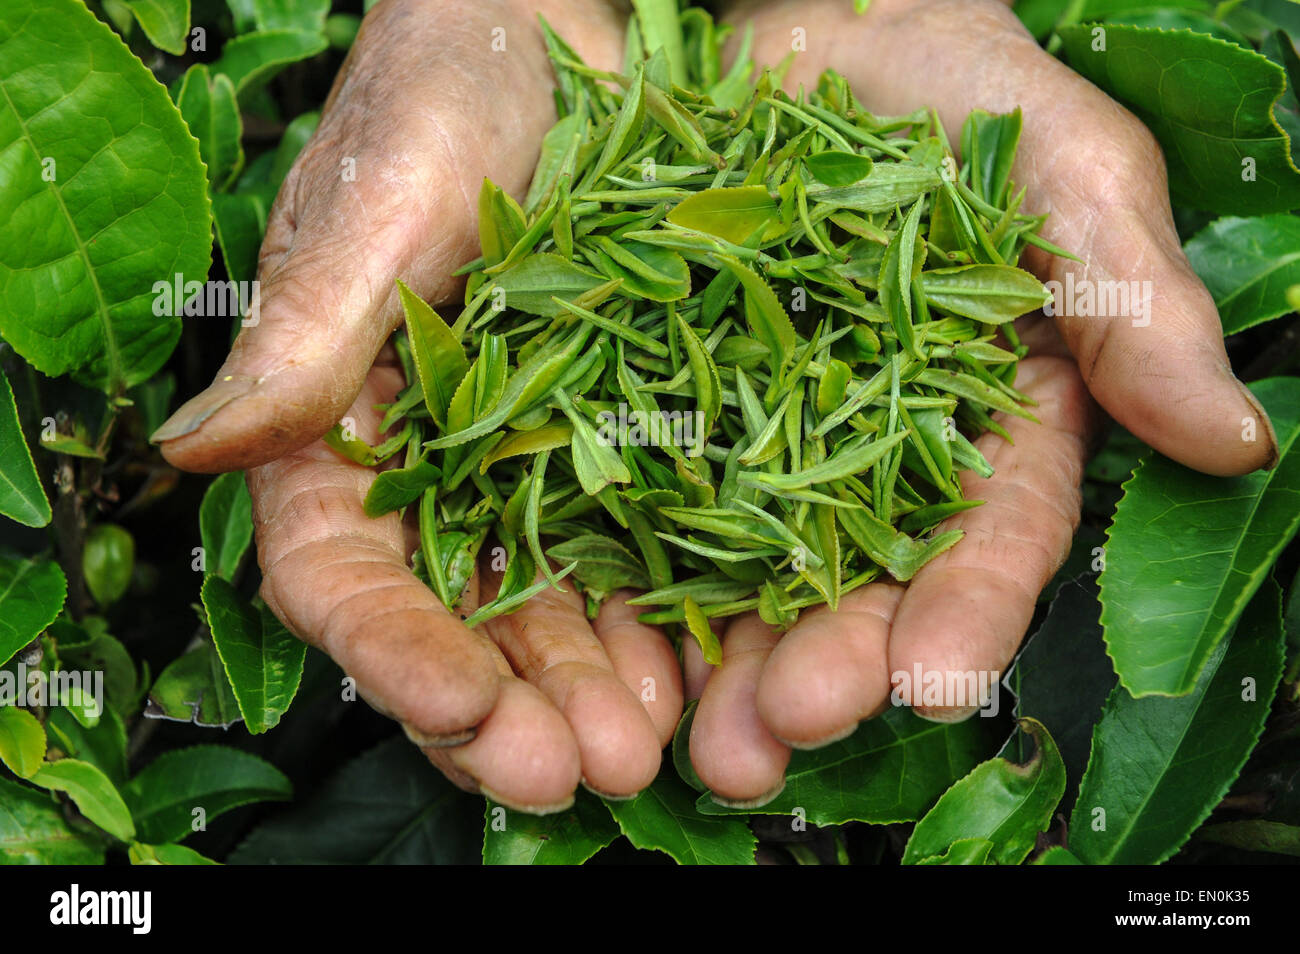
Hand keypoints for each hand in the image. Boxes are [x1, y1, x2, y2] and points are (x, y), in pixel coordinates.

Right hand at [153, 0, 680, 811]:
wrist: (559, 30)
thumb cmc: (444, 87)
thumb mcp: (378, 205)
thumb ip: (306, 335)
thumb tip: (200, 452)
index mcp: (345, 426)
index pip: (344, 573)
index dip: (391, 649)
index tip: (453, 704)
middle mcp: (441, 468)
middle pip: (460, 620)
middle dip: (513, 707)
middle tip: (580, 773)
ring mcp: (542, 463)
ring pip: (559, 608)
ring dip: (600, 689)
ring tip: (657, 749)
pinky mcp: (635, 439)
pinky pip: (654, 544)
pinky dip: (678, 613)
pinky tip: (714, 669)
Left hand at [685, 0, 1277, 803]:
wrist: (814, 27)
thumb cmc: (960, 87)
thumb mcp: (1067, 173)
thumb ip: (1133, 303)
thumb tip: (1232, 440)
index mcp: (989, 421)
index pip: (990, 537)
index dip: (965, 613)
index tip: (932, 682)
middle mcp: (874, 456)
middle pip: (853, 583)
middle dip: (822, 664)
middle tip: (777, 736)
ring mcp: (761, 438)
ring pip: (739, 567)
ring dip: (712, 657)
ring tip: (682, 740)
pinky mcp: (663, 404)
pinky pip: (636, 490)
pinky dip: (618, 565)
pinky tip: (590, 639)